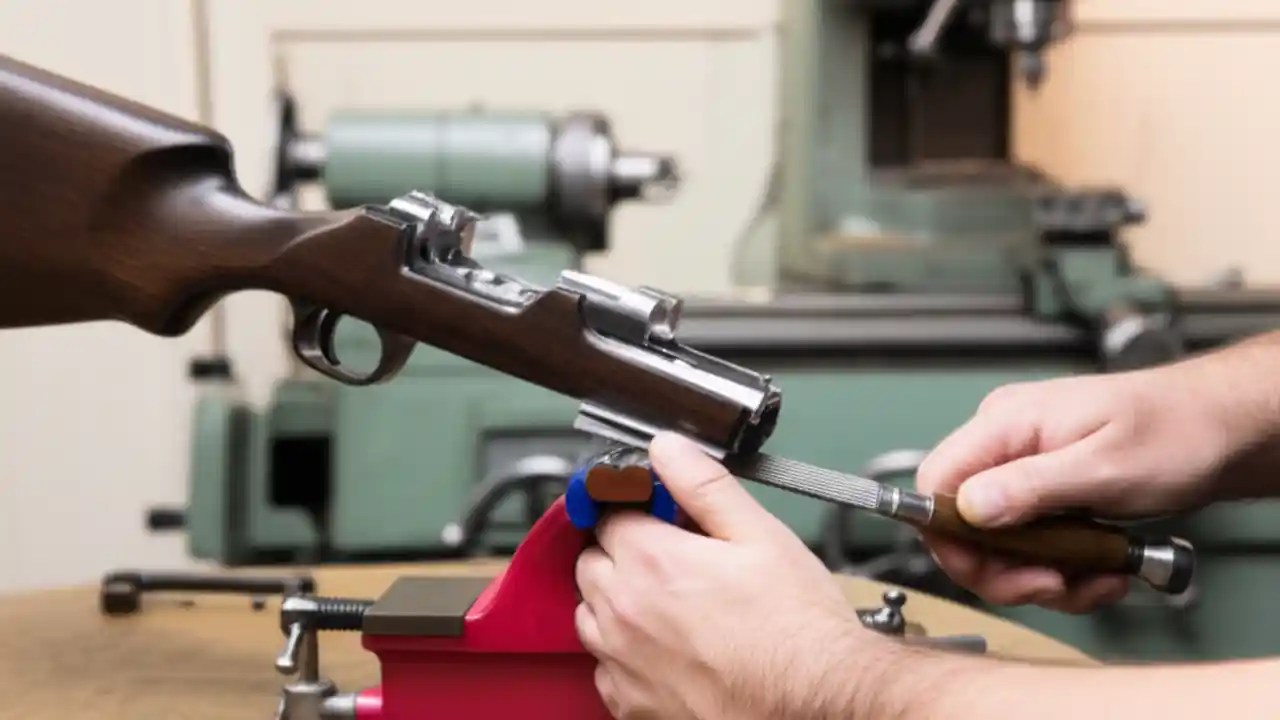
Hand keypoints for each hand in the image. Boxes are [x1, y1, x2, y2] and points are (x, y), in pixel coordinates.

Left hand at [574, 433, 886, 719]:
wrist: (815, 704)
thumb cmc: (797, 628)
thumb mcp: (760, 534)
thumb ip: (704, 485)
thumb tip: (668, 449)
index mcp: (651, 561)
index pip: (608, 516)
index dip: (636, 510)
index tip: (659, 517)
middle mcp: (624, 612)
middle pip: (590, 564)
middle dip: (621, 553)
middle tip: (670, 559)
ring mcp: (622, 663)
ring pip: (589, 617)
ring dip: (614, 602)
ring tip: (667, 605)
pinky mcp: (631, 705)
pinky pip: (604, 668)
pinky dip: (623, 655)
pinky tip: (664, 649)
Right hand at [917, 344, 1279, 611]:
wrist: (1222, 428)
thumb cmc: (1176, 430)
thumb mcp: (1104, 465)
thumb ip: (1031, 486)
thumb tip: (968, 508)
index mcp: (1005, 423)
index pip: (937, 483)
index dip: (950, 536)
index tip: (987, 569)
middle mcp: (1004, 445)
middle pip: (962, 524)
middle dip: (1004, 569)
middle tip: (1051, 586)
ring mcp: (1022, 470)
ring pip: (997, 545)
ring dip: (1042, 576)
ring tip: (1094, 579)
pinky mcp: (1043, 494)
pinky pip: (1029, 545)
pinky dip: (1062, 570)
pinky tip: (1099, 571)